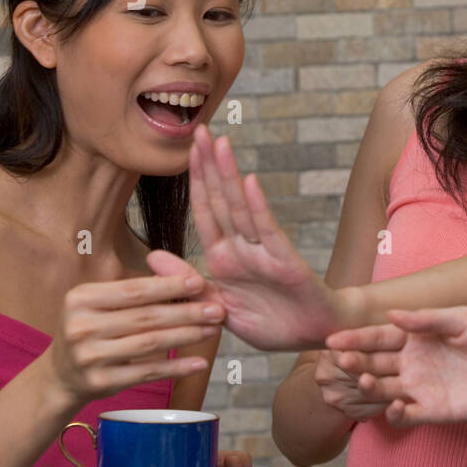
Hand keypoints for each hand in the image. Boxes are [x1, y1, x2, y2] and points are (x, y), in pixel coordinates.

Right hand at [43, 271, 221, 406]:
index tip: (199, 283)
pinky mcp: (100, 382)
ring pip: (149, 344)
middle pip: (145, 317)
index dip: (169, 287)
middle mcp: (81, 327)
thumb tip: (183, 275)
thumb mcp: (99, 303)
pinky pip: (147, 373)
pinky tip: (199, 363)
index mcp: (81, 299)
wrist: (61, 376)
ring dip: (187, 336)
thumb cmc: (91, 330)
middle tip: (217, 310)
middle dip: (187, 313)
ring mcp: (89, 357)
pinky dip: (176, 368)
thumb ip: (135, 290)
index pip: (134, 291)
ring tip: (213, 330)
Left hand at [181, 123, 361, 349]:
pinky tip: (247, 182)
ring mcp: (264, 252)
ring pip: (240, 207)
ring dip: (228, 174)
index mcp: (224, 259)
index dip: (195, 182)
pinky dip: (256, 206)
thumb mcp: (220, 308)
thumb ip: (189, 282)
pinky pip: (267, 231)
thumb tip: (151, 254)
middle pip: (221, 200)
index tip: (186, 150)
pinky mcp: (285, 262)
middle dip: (209, 165)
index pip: (205, 212)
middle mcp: (242, 248)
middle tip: (198, 129)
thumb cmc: (272, 324)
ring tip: (220, 143)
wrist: (315, 336)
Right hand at [325, 306, 466, 427]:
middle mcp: (415, 362)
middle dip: (355, 362)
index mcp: (419, 337)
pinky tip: (395, 404)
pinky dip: (395, 414)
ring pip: (383, 390)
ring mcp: (422, 388)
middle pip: (375, 363)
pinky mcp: (435, 411)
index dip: (356, 338)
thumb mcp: (465, 318)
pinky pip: (406, 416)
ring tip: (366, 379)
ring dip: (370, 387)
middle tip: (342, 360)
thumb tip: (391, 314)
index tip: (333, 339)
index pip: (379, 337)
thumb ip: (428, 319)